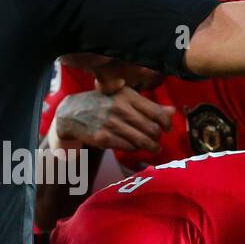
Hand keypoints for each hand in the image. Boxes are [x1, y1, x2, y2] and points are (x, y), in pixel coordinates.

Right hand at [54, 88, 173, 152]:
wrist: (72, 113)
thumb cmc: (102, 103)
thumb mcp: (124, 98)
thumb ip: (148, 105)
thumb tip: (172, 111)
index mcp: (128, 95)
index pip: (157, 112)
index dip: (166, 123)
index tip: (166, 128)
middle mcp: (120, 108)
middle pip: (152, 129)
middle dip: (158, 138)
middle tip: (158, 141)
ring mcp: (111, 124)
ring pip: (142, 141)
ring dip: (150, 147)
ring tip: (152, 148)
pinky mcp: (103, 138)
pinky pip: (128, 147)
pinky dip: (134, 148)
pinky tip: (133, 146)